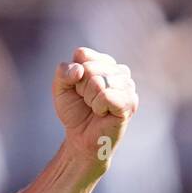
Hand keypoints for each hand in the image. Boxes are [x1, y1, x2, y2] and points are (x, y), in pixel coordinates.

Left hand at [52, 46, 138, 178]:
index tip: (78, 88)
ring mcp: (127, 85)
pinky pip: (106, 96)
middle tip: (87, 101)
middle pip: (90, 68)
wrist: (82, 138)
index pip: (82, 54)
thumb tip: (79, 70)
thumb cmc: (75, 111)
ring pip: (98, 82)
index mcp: (103, 63)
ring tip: (95, 107)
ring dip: (90, 99)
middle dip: (81, 88)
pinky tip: (103, 113)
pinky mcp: (130, 102)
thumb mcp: (60, 89)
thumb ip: (63, 73)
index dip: (74, 74)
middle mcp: (119, 71)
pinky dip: (98, 106)